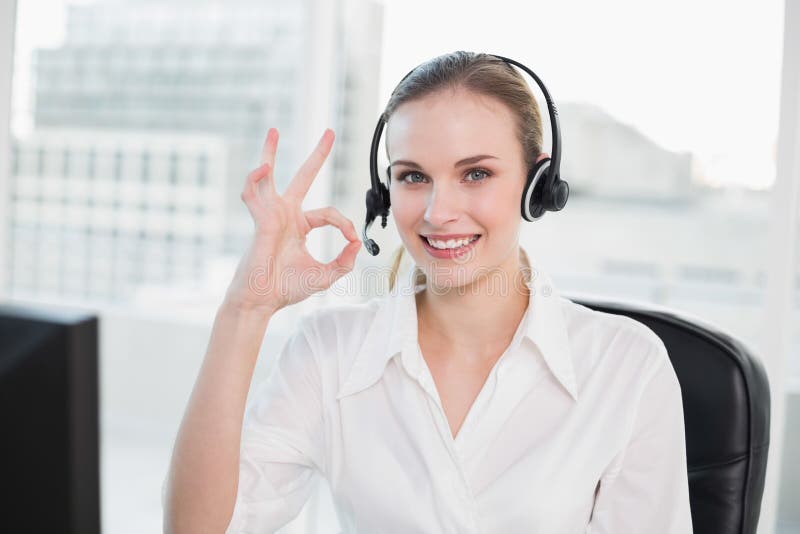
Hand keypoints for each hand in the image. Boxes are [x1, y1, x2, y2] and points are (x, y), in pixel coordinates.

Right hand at [224, 128, 361, 313]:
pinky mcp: (260, 220)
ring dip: (269, 153)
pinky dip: (256, 179)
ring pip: (268, 177)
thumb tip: (358, 242)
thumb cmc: (287, 289)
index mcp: (300, 226)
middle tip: (330, 132)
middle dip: (317, 155)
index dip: (344, 224)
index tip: (352, 240)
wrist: (263, 301)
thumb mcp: (326, 274)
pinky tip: (263, 169)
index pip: (329, 213)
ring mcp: (271, 214)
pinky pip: (253, 193)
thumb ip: (345, 260)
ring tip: (273, 131)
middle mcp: (285, 215)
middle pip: (303, 177)